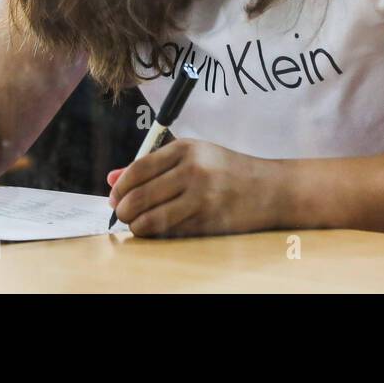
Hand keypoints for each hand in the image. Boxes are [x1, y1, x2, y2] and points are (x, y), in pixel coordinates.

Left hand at [107, 139, 282, 237]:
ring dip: (136, 225)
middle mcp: (193, 170)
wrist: (270, 188)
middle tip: (120, 214)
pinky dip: (156, 234)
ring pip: (152, 218)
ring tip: (135, 224)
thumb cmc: (227, 170)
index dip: (121, 186)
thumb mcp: (193, 156)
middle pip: (141, 195)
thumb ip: (152, 164)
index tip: (114, 195)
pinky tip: (155, 230)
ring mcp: (202, 197)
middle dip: (123, 209)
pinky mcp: (209, 220)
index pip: (139, 168)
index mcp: (186, 149)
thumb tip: (112, 179)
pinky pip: (171, 232)